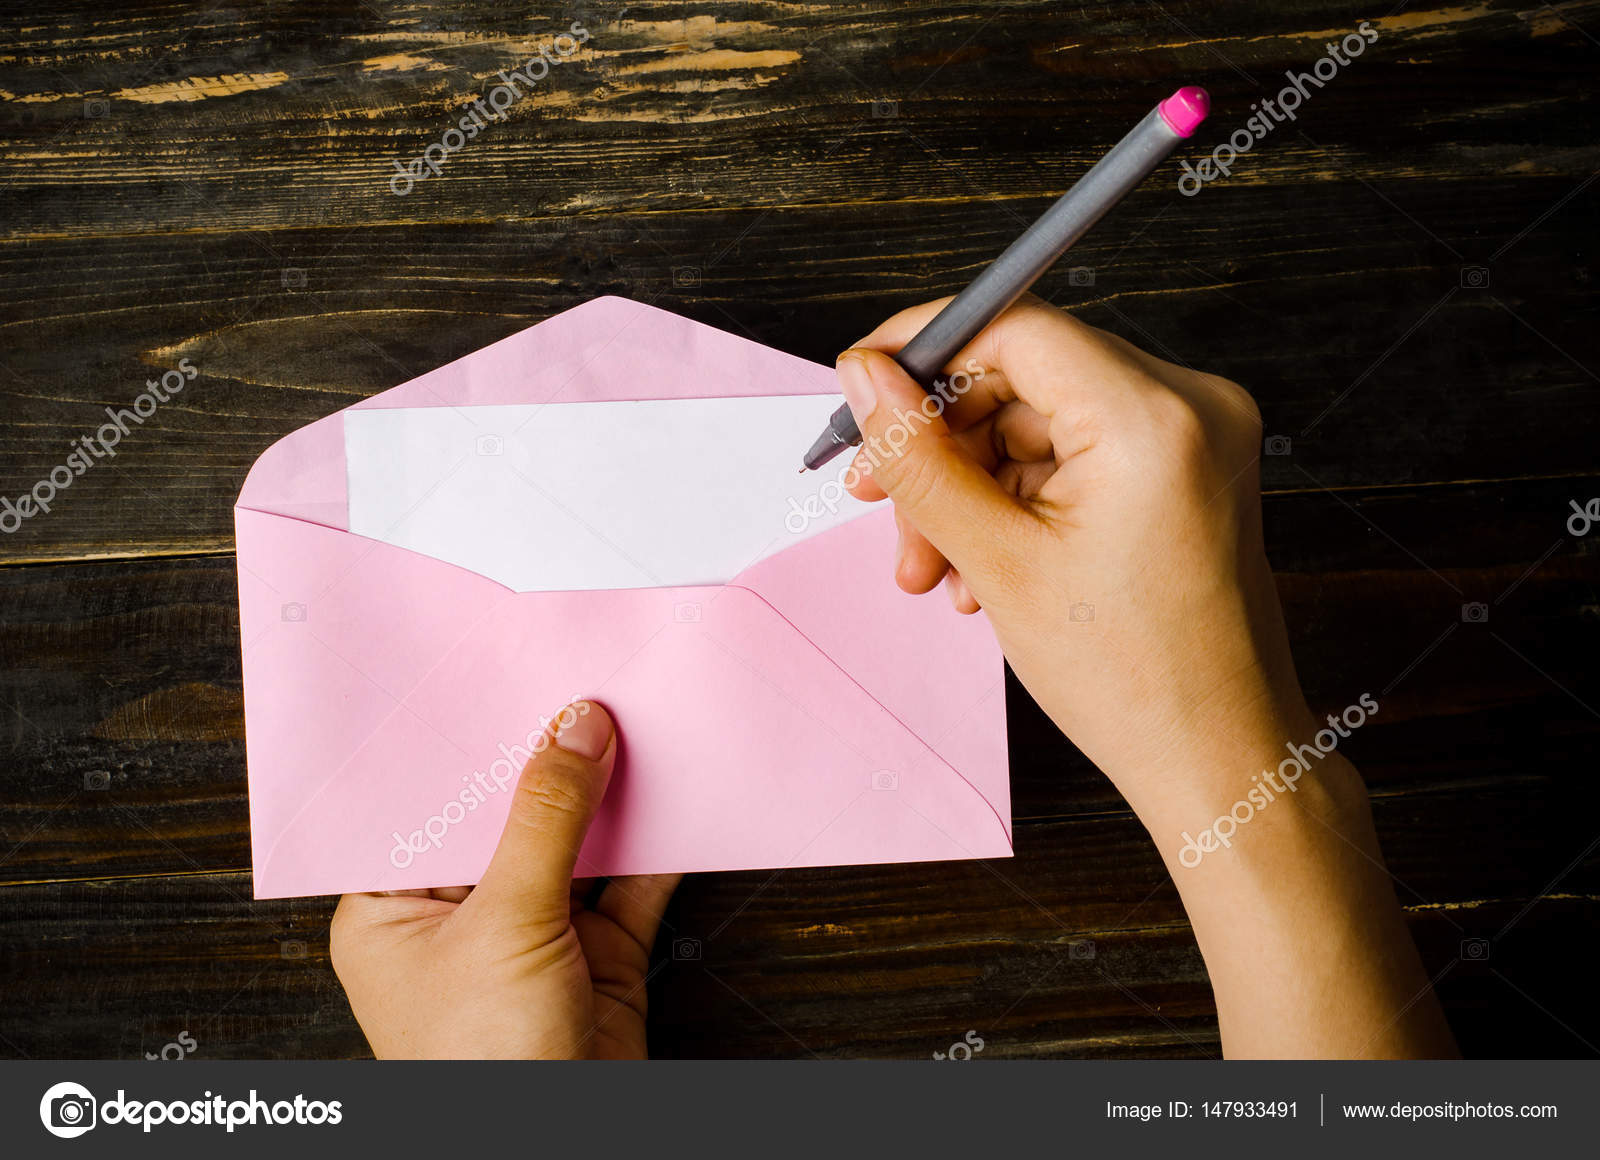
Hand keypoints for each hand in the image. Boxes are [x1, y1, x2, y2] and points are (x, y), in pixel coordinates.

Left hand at [331, 702, 679, 1058]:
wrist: (562, 1157)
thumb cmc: (484, 1063)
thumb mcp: (506, 921)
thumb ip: (547, 817)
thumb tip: (576, 726)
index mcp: (393, 907)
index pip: (431, 801)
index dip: (472, 740)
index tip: (511, 676)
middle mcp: (461, 915)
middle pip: (511, 816)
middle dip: (553, 759)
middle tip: (590, 682)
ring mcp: (534, 936)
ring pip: (577, 845)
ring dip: (613, 795)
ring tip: (645, 716)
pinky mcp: (600, 957)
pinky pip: (631, 885)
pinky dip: (659, 844)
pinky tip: (683, 791)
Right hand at [837, 294, 1317, 824]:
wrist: (1219, 759)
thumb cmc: (1133, 680)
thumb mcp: (998, 562)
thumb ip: (920, 460)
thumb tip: (865, 379)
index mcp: (1151, 417)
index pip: (1013, 327)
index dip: (923, 348)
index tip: (862, 386)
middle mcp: (1189, 406)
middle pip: (1022, 377)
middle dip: (941, 444)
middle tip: (880, 505)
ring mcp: (1195, 437)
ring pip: (1039, 423)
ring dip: (970, 486)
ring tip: (934, 567)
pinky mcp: (1187, 470)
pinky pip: (1075, 455)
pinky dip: (1017, 501)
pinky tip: (981, 567)